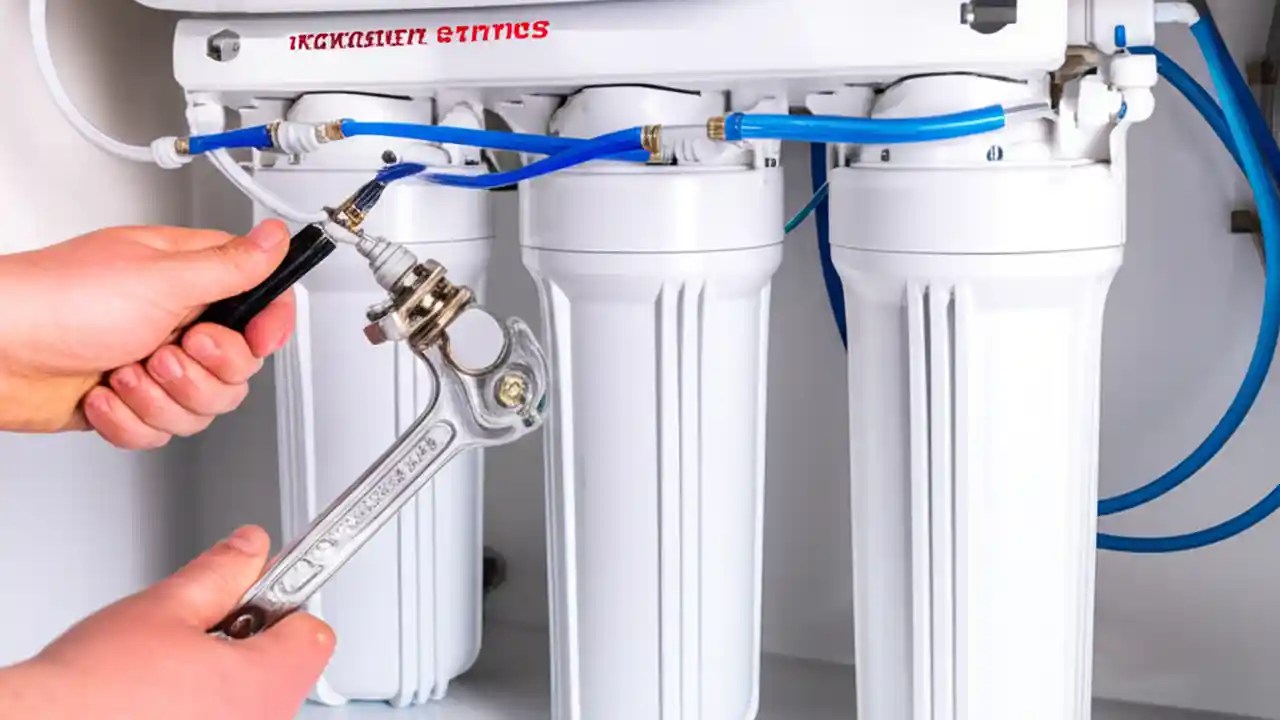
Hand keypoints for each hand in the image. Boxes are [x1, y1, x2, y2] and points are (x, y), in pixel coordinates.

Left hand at [0, 221, 294, 447]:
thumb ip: (231, 265)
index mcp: (188, 277)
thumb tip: (276, 237)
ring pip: (204, 405)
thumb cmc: (57, 302)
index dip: (269, 324)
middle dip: (203, 372)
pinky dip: (131, 421)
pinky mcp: (129, 400)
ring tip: (125, 370)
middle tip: (167, 348)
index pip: (261, 298)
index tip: (257, 336)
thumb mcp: (160, 278)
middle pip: (239, 367)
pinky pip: (162, 430)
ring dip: (162, 398)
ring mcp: (152, 361)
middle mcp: (176, 319)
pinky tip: (103, 395)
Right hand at [0, 526, 334, 719]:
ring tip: (171, 667)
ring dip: (225, 674)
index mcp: (266, 682)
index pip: (315, 632)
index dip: (283, 602)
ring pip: (254, 697)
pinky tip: (162, 698)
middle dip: (250, 636)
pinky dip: (205, 706)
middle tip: (202, 627)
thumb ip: (221, 572)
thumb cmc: (91, 690)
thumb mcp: (164, 606)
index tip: (264, 586)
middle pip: (285, 664)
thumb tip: (252, 548)